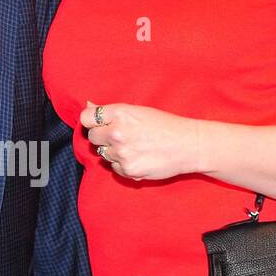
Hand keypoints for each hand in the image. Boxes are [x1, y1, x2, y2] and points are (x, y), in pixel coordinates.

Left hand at [79, 100, 202, 180]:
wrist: (188, 145)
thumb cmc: (165, 125)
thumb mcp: (138, 111)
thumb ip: (111, 111)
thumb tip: (88, 106)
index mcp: (120, 113)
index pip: (86, 118)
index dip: (92, 122)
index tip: (99, 124)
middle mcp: (117, 132)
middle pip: (93, 137)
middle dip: (103, 137)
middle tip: (121, 136)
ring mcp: (122, 153)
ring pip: (103, 154)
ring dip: (114, 152)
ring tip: (135, 147)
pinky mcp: (128, 170)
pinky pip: (114, 167)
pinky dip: (123, 164)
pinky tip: (139, 157)